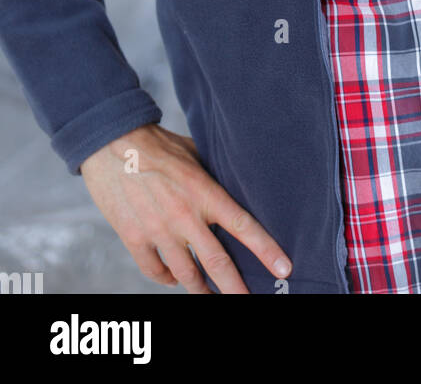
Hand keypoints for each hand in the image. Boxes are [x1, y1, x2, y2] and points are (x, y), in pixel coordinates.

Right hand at [79, 122, 292, 293]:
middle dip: (235, 289)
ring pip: (186, 275)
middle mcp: (184, 216)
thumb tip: (231, 184)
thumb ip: (212, 175)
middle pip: (217, 264)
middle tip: (248, 302)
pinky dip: (166, 280)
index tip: (284, 268)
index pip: (243, 226)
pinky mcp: (133, 238)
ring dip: (200, 290)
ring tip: (211, 296)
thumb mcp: (194, 153)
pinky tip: (174, 280)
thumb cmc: (157, 144)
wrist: (111, 143)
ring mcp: (158, 230)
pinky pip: (154, 271)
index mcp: (204, 192)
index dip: (266, 250)